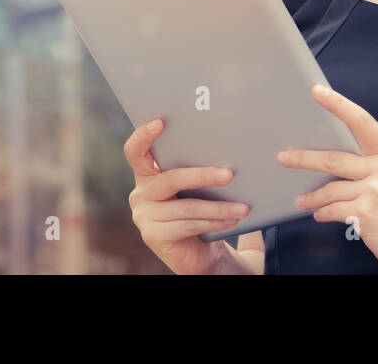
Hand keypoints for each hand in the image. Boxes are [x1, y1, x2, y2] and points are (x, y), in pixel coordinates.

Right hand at [124, 117, 249, 274]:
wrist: (200, 255)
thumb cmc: (201, 213)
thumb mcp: (197, 189)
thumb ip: (198, 168)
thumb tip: (227, 148)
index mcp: (147, 175)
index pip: (135, 151)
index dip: (144, 136)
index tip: (161, 121)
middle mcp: (140, 193)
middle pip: (169, 179)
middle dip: (202, 175)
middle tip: (229, 175)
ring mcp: (144, 216)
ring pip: (186, 206)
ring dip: (218, 207)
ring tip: (242, 207)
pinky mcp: (153, 236)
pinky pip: (188, 225)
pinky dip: (214, 222)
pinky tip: (232, 220)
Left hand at [278, 84, 377, 273]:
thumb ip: (371, 163)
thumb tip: (330, 157)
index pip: (360, 120)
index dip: (337, 104)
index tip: (316, 91)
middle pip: (333, 157)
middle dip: (302, 158)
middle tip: (283, 157)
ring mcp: (375, 190)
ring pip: (329, 188)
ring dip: (311, 196)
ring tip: (301, 200)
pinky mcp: (366, 213)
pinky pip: (332, 209)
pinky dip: (322, 213)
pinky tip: (319, 215)